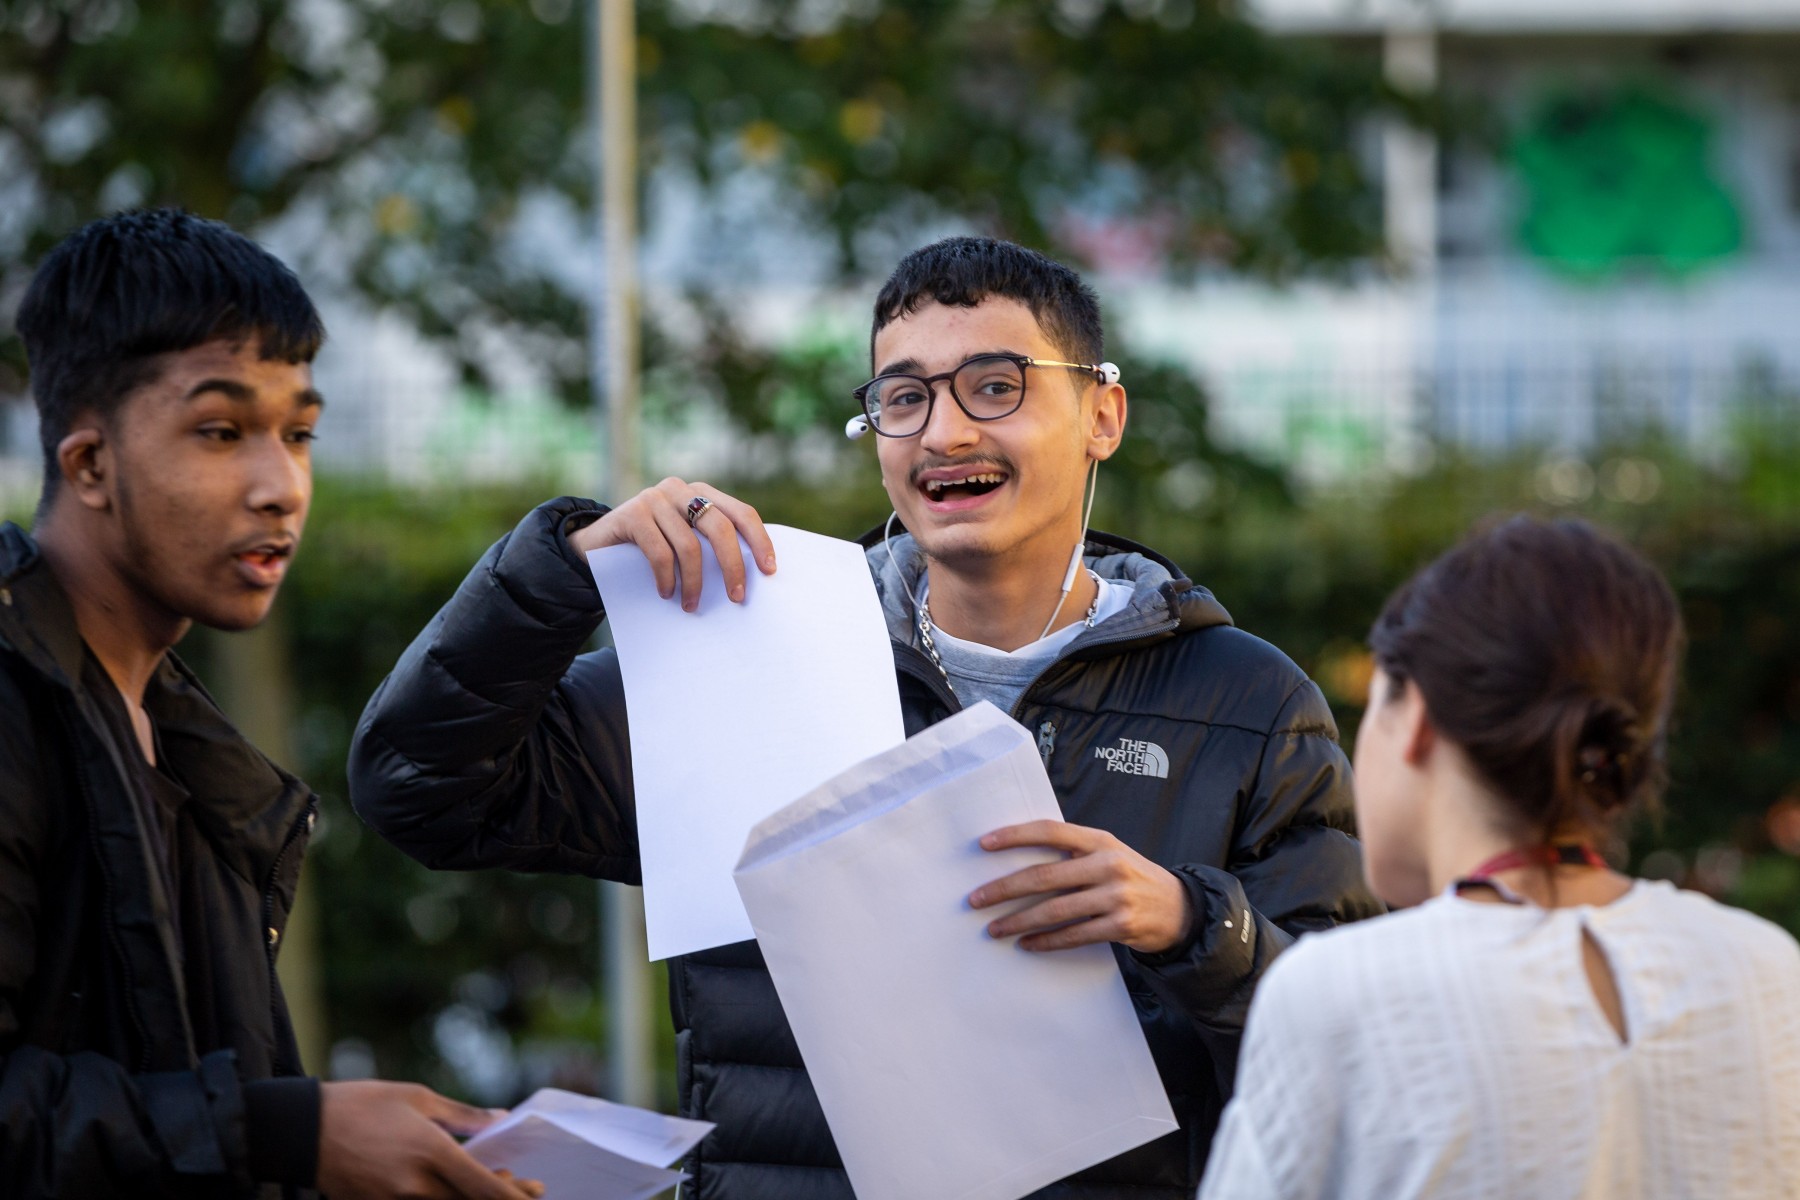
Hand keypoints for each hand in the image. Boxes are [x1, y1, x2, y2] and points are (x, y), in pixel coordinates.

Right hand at [316, 1081, 544, 1199]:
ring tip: (495, 1184)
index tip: (535, 1191)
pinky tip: (454, 1189)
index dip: (515, 1195)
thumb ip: (462, 1115)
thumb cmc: (362, 1104)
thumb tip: (501, 1119)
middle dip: (505, 1198)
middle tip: (530, 1187)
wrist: (302, 1130)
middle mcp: (416, 1187)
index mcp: (431, 1154)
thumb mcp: (418, 1098)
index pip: (486, 1189)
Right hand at [570, 477, 775, 611]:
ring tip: (692, 606)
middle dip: (732, 565)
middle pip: (720, 526)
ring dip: (695, 582)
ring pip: (689, 545)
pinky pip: (660, 552)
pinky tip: (667, 595)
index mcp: (702, 493)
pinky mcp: (632, 513)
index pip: (742, 513)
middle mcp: (681, 490)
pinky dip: (667, 578)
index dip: (760, 540)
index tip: (770, 571)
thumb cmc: (649, 549)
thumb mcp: (683, 542)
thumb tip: (749, 577)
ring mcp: (655, 498)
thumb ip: (709, 545)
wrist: (594, 545)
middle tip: (736, 597)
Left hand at [969, 821, 1192, 953]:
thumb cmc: (1131, 878)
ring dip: (1019, 921)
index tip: (984, 844)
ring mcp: (1115, 896)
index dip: (1015, 835)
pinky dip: (1046, 941)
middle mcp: (1107, 864)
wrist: (1180, 909)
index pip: (1051, 831)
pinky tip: (1026, 943)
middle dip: (1004, 889)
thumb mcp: (1109, 853)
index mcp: (1100, 840)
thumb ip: (1073, 852)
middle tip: (976, 899)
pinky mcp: (1121, 925)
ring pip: (1055, 911)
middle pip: (1044, 876)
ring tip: (994, 929)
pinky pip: (1073, 935)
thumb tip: (1019, 858)